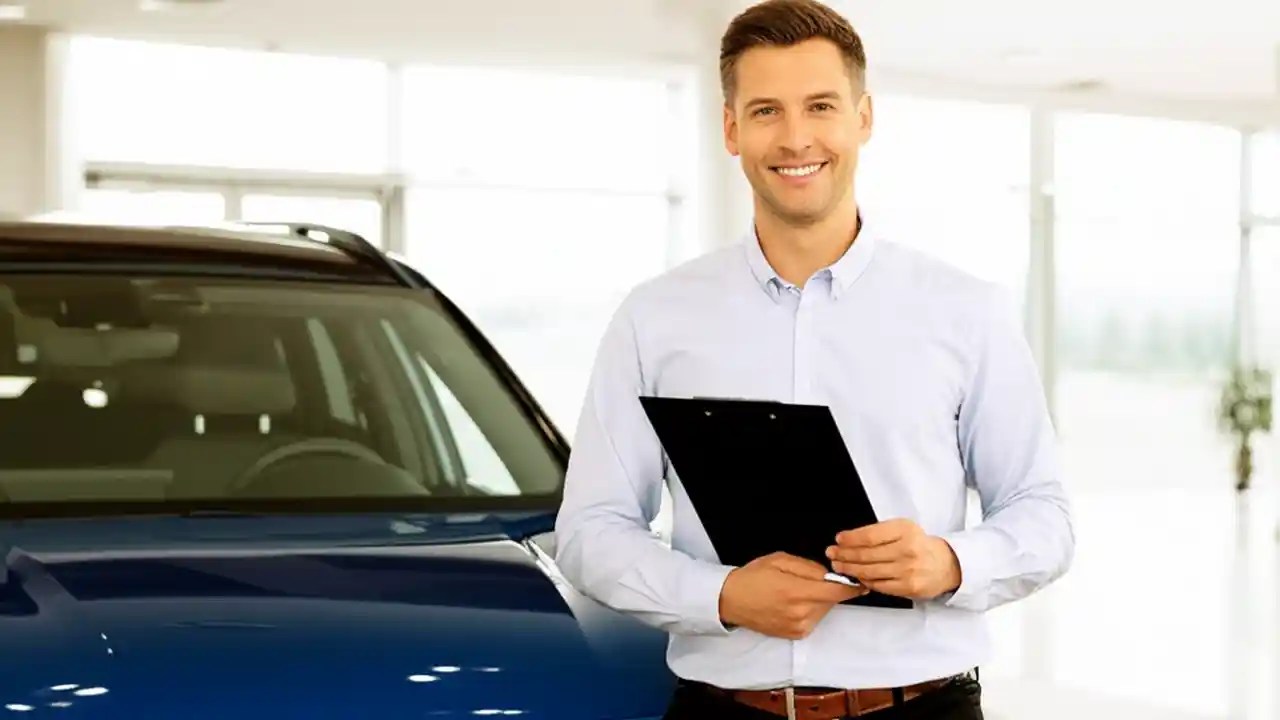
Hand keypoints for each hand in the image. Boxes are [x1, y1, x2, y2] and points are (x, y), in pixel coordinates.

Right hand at [719, 552, 867, 639]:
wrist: (730, 600)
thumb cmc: (753, 576)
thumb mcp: (781, 559)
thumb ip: (810, 567)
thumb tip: (831, 574)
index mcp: (798, 592)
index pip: (838, 592)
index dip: (853, 586)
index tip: (862, 581)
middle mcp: (801, 613)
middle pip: (832, 600)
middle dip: (830, 588)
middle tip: (813, 578)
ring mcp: (799, 627)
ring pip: (824, 610)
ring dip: (820, 599)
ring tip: (798, 590)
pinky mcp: (796, 635)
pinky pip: (815, 619)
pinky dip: (811, 609)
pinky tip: (793, 602)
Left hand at [827, 519, 961, 599]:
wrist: (945, 564)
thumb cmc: (919, 545)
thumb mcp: (903, 529)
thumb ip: (880, 533)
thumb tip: (849, 540)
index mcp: (905, 530)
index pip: (870, 536)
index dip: (850, 539)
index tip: (838, 539)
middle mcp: (907, 549)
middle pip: (866, 555)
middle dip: (844, 554)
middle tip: (832, 554)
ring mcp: (908, 570)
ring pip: (869, 571)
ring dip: (849, 569)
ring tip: (838, 566)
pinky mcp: (908, 587)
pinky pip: (878, 585)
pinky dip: (863, 581)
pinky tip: (856, 577)